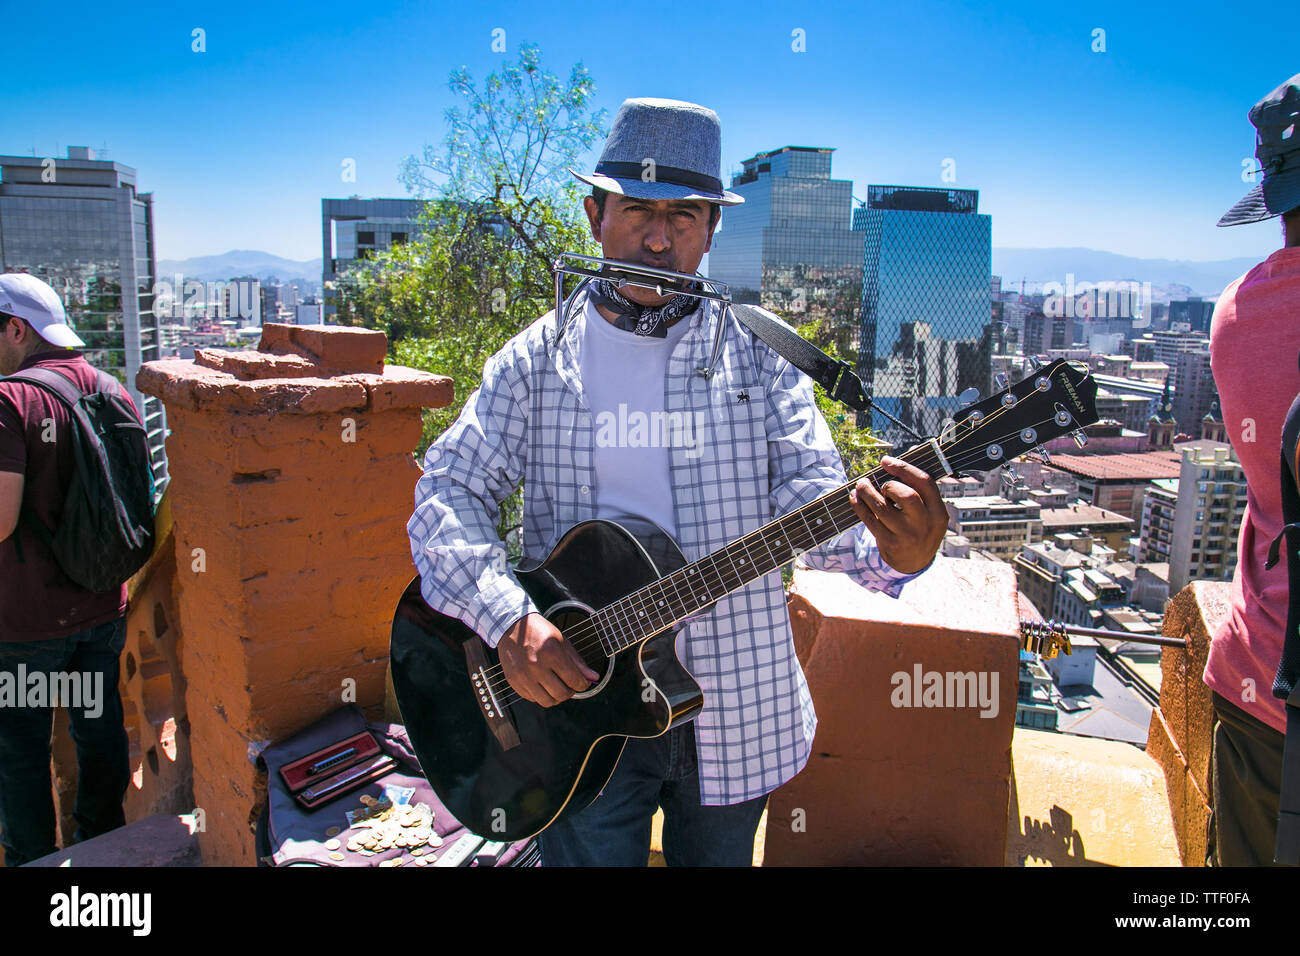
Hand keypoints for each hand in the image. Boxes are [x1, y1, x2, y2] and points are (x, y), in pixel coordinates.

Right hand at [496, 613, 599, 707]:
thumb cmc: (539, 632)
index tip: (583, 683)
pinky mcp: (514, 681)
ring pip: (547, 701)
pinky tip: (543, 685)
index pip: (574, 680)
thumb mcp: (562, 642)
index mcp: (552, 653)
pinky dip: (541, 695)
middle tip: (570, 685)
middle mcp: (536, 666)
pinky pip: (533, 699)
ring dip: (556, 697)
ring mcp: (523, 675)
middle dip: (570, 692)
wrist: (512, 627)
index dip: (583, 684)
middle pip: (562, 694)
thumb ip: (577, 662)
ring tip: (557, 687)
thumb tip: (593, 677)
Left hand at [848, 455, 947, 574]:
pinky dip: (859, 506)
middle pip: (907, 496)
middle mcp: (925, 524)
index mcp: (938, 512)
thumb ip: (920, 488)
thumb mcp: (929, 511)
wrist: (914, 562)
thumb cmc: (919, 527)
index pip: (924, 482)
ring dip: (868, 493)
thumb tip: (907, 454)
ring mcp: (907, 535)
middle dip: (889, 485)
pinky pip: (870, 520)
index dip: (903, 468)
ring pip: (883, 508)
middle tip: (881, 484)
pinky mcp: (890, 543)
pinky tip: (854, 498)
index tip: (886, 461)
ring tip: (861, 486)